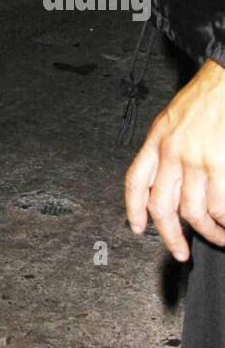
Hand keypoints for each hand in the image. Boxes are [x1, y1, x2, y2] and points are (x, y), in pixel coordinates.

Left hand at [125, 58, 224, 259]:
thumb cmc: (210, 95)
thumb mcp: (176, 118)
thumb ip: (170, 147)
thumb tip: (173, 181)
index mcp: (158, 138)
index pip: (136, 180)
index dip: (133, 208)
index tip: (135, 227)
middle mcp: (172, 150)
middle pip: (162, 206)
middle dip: (170, 236)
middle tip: (180, 252)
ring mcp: (196, 159)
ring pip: (194, 212)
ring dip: (209, 232)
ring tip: (220, 237)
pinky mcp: (219, 165)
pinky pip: (220, 206)